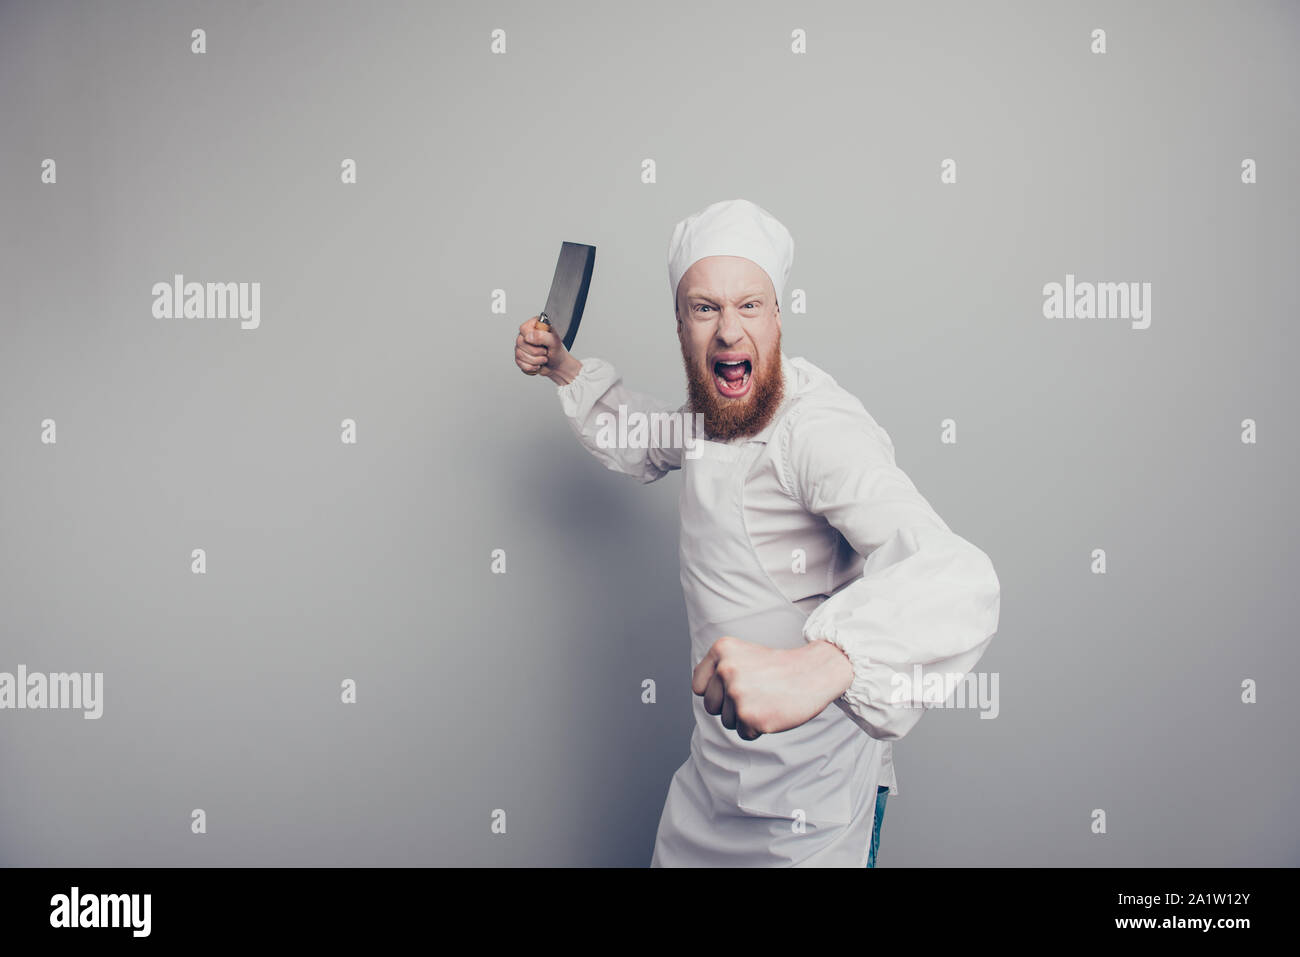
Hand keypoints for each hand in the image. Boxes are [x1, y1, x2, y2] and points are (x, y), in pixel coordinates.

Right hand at [515, 316, 581, 384]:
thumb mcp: (555, 342)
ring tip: (543, 358)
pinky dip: (531, 367)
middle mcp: (526, 334)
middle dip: (536, 351)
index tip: (543, 343)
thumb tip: (529, 337)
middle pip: (520, 342)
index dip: (532, 337)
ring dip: (535, 360)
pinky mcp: (519, 357)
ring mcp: (521, 346)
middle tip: (545, 351)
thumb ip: (543, 336)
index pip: (524, 328)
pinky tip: (538, 364)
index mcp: (534, 325)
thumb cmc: (557, 351)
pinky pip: (519, 363)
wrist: (557, 365)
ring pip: (519, 353)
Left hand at [691, 636, 854, 740]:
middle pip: (711, 706)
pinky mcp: (750, 717)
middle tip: (757, 692)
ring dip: (746, 717)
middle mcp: (726, 669)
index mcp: (722, 650)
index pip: (698, 686)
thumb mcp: (742, 653)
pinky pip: (743, 734)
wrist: (814, 672)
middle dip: (731, 706)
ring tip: (766, 699)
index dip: (716, 691)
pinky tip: (773, 710)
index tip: (736, 686)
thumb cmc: (779, 667)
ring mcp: (737, 693)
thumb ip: (718, 669)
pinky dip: (758, 728)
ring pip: (727, 721)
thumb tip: (698, 691)